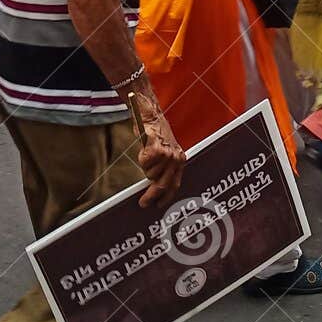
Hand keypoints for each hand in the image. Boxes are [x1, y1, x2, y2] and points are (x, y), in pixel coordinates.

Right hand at [130, 90, 185, 207]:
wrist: (151, 115)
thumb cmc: (155, 133)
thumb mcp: (165, 151)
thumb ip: (164, 167)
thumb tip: (155, 185)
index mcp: (180, 160)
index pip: (175, 185)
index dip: (167, 197)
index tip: (159, 206)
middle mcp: (176, 159)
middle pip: (162, 185)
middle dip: (151, 196)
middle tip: (143, 203)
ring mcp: (168, 155)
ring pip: (150, 173)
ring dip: (145, 167)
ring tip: (146, 154)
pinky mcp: (158, 149)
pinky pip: (144, 163)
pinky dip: (141, 158)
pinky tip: (144, 148)